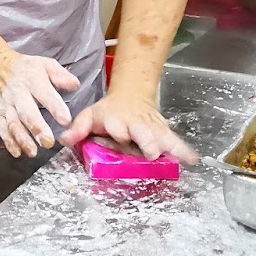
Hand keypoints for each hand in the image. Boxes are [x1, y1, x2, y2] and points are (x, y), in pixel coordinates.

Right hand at [0, 48, 81, 158]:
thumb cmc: (26, 69)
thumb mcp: (45, 64)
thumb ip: (60, 75)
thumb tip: (75, 84)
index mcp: (33, 81)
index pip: (45, 94)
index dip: (55, 107)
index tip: (65, 120)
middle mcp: (18, 94)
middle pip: (26, 112)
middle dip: (37, 128)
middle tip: (48, 143)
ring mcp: (7, 105)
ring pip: (13, 124)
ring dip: (22, 139)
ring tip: (33, 152)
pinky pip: (2, 129)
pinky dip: (9, 142)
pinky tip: (17, 152)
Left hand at [60, 91, 197, 163]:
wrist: (132, 96)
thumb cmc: (108, 111)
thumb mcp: (89, 115)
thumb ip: (77, 128)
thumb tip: (63, 140)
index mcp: (116, 120)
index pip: (118, 127)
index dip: (119, 132)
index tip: (121, 136)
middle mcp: (136, 124)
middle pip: (143, 132)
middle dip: (147, 141)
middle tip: (152, 153)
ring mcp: (152, 128)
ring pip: (163, 136)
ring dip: (170, 147)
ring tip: (182, 159)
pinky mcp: (163, 132)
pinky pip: (175, 141)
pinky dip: (184, 150)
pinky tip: (193, 160)